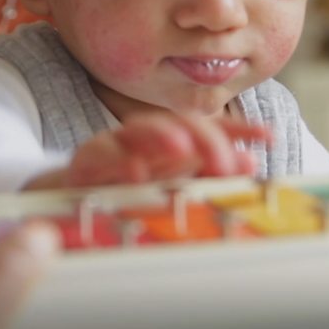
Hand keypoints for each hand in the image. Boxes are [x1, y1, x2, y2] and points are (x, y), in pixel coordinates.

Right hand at [32, 113, 270, 188]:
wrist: (62, 201)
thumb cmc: (121, 190)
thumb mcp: (169, 182)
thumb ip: (204, 172)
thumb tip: (250, 163)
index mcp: (167, 143)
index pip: (207, 129)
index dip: (237, 130)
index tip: (265, 137)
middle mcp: (142, 140)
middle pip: (175, 126)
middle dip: (203, 138)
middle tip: (225, 158)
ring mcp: (112, 149)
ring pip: (138, 134)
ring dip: (161, 138)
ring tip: (182, 148)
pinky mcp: (83, 165)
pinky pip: (100, 160)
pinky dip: (118, 164)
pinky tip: (136, 174)